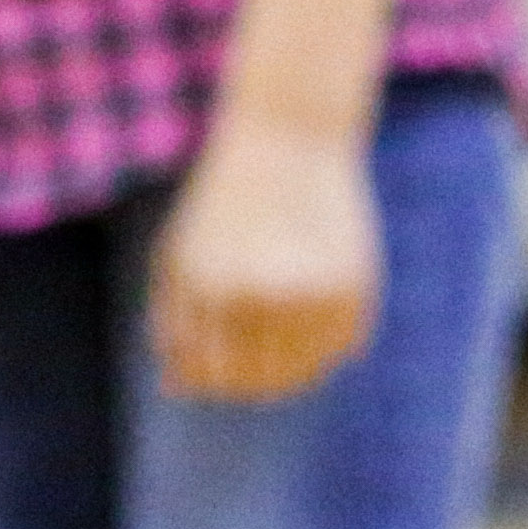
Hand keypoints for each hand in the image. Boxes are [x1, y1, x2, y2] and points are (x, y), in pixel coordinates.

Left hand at [147, 116, 378, 404]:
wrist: (287, 140)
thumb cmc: (223, 204)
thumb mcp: (181, 255)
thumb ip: (172, 324)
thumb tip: (174, 388)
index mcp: (213, 291)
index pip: (218, 377)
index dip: (218, 382)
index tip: (223, 364)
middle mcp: (264, 296)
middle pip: (267, 380)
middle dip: (259, 379)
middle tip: (259, 346)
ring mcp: (314, 292)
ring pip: (311, 369)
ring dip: (298, 361)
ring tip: (288, 320)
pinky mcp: (355, 283)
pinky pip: (347, 344)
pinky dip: (333, 340)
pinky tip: (317, 304)